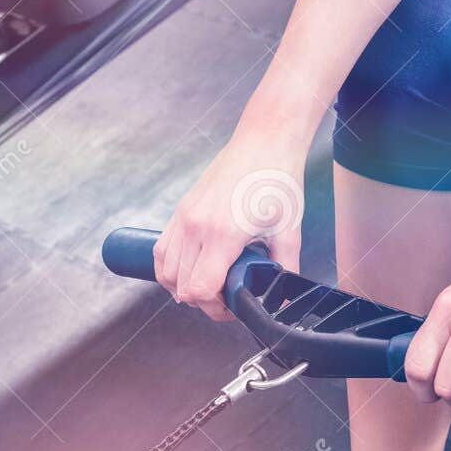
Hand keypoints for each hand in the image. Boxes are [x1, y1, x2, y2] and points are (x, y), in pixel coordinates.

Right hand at [155, 135, 306, 320]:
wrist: (264, 141)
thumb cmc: (277, 178)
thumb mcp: (289, 229)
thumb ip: (286, 268)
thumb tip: (282, 296)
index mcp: (223, 234)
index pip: (199, 290)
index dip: (214, 309)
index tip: (232, 307)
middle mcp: (196, 227)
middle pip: (180, 287)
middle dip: (203, 301)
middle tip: (225, 298)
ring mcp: (184, 218)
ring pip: (165, 272)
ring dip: (183, 286)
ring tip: (209, 285)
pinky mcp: (180, 211)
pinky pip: (162, 251)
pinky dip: (170, 268)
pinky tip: (191, 269)